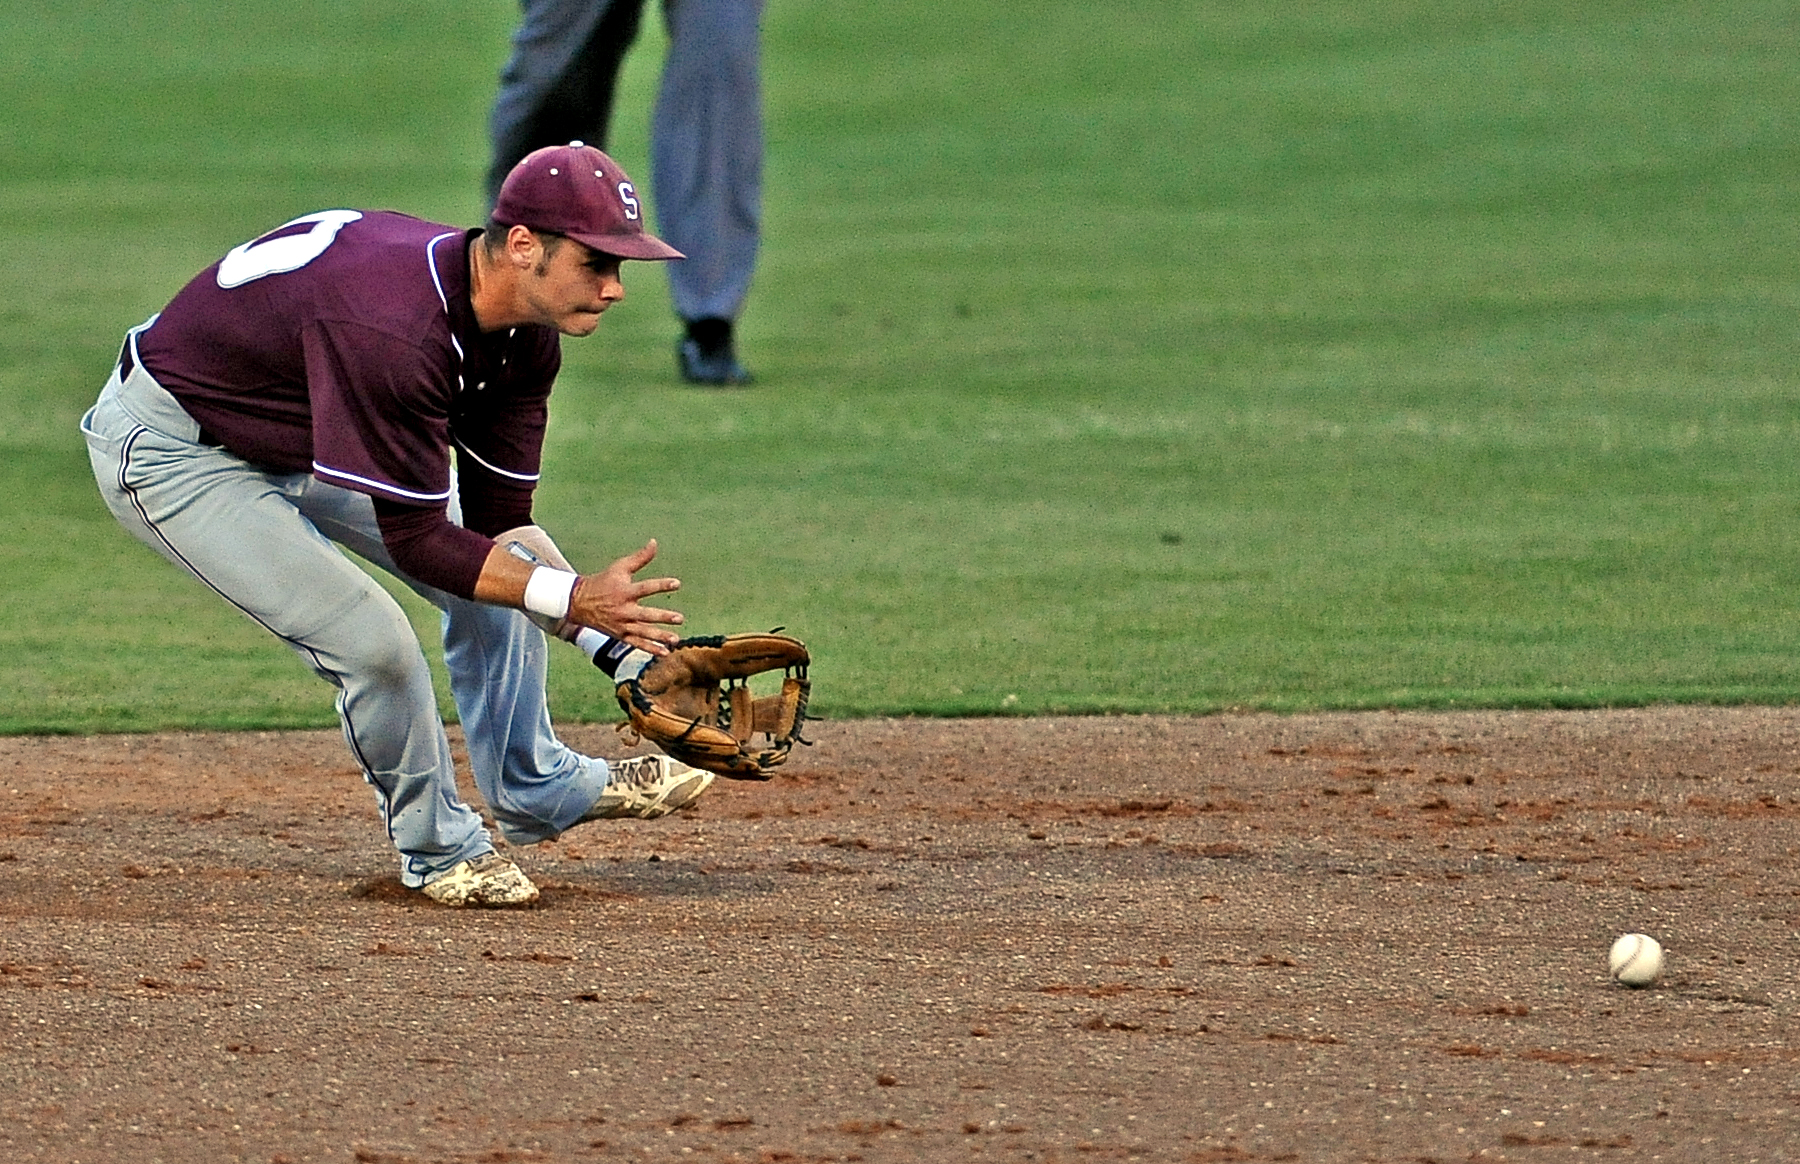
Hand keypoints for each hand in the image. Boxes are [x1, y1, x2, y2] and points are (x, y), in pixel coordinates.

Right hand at [567, 539, 683, 653]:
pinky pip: (637, 644)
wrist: (579, 603)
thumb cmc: (603, 582)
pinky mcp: (620, 635)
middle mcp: (623, 610)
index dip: (661, 585)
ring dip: (660, 636)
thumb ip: (639, 558)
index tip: (677, 583)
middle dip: (663, 617)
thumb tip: (654, 542)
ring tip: (675, 639)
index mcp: (624, 592)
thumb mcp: (619, 567)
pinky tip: (665, 652)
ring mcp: (622, 625)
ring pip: (643, 633)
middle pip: (646, 615)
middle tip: (680, 618)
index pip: (646, 588)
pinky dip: (650, 649)